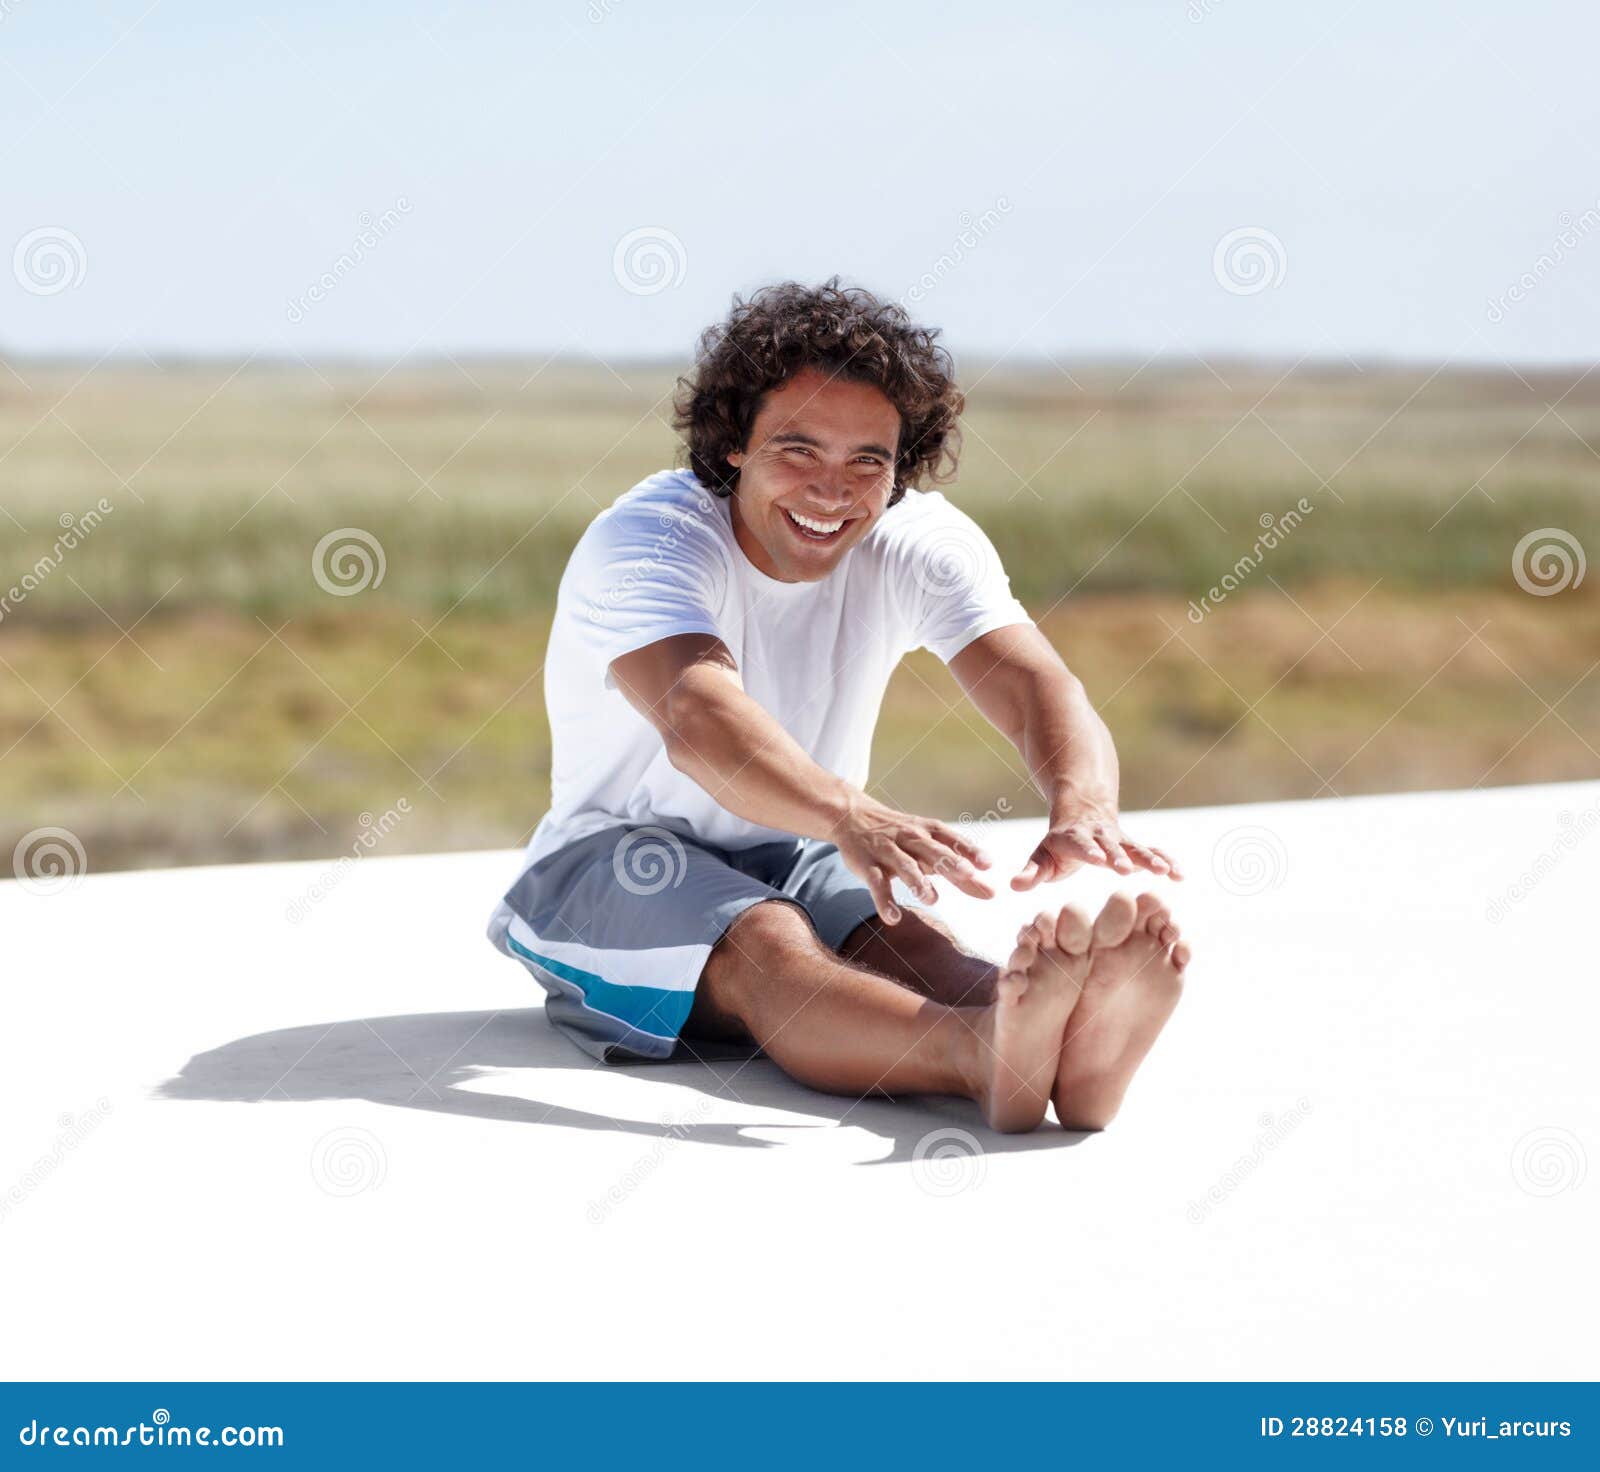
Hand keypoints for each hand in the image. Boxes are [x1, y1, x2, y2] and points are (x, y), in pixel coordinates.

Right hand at [828, 792, 995, 923]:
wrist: (853, 817)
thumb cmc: (902, 838)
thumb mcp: (930, 850)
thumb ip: (959, 874)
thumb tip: (991, 892)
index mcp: (928, 831)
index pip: (952, 839)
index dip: (970, 850)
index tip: (988, 864)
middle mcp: (909, 837)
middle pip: (931, 849)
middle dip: (949, 861)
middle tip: (968, 874)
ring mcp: (887, 850)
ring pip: (905, 865)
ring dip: (918, 881)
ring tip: (932, 900)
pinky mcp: (866, 864)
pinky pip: (876, 882)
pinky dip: (884, 900)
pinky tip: (893, 918)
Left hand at [1012, 798, 1182, 889]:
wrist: (1083, 809)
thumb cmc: (1059, 843)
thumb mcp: (1041, 855)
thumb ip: (1031, 872)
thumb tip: (1013, 886)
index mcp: (1073, 838)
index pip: (1080, 845)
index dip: (1089, 851)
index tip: (1098, 860)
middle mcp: (1098, 837)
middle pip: (1110, 846)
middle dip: (1119, 857)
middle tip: (1127, 869)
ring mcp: (1118, 840)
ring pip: (1135, 848)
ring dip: (1150, 859)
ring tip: (1165, 872)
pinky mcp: (1133, 846)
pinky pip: (1151, 852)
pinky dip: (1166, 861)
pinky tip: (1181, 874)